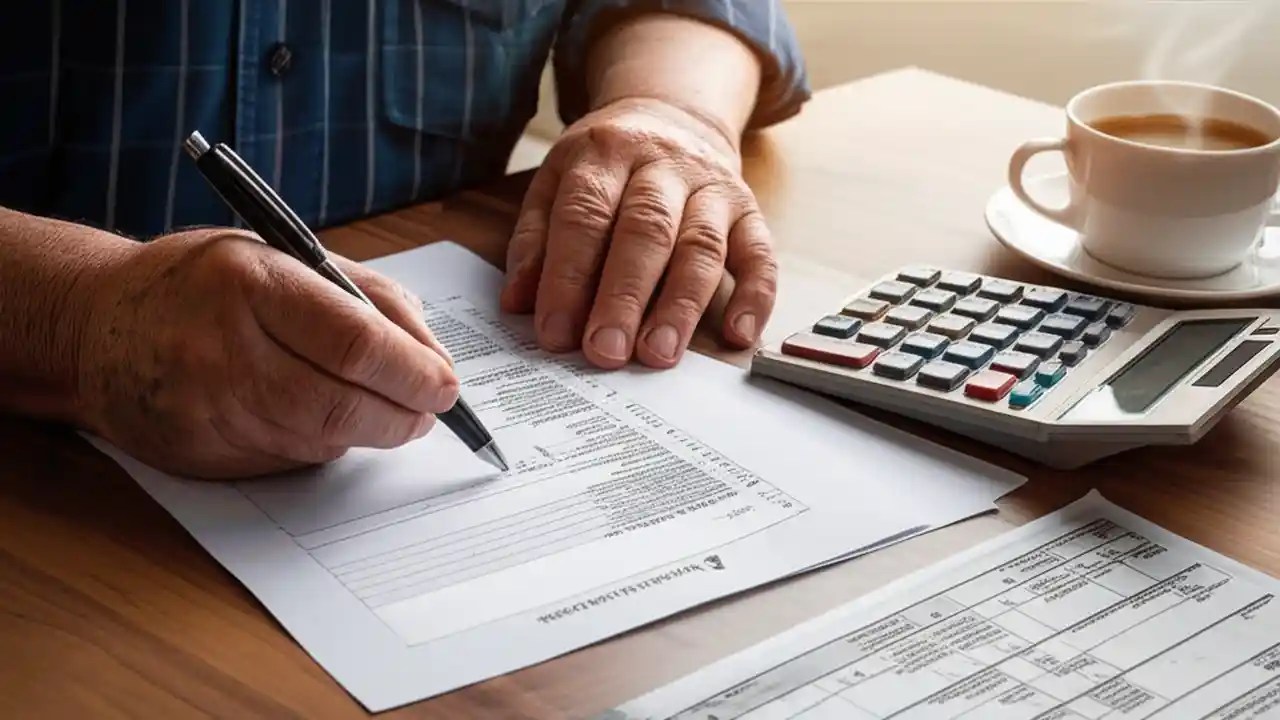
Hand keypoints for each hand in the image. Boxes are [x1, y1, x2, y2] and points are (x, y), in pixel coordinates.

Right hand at [76, 229, 457, 478]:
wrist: (94, 327)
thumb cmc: (203, 283)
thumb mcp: (284, 256)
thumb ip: (367, 297)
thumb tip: (433, 355)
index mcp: (252, 284)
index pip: (356, 344)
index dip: (414, 372)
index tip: (446, 383)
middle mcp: (225, 351)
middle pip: (344, 406)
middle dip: (405, 415)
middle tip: (428, 409)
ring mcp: (209, 411)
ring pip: (323, 440)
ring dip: (370, 430)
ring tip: (381, 406)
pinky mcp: (203, 456)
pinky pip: (290, 459)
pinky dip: (323, 442)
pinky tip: (316, 414)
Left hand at [501, 96, 776, 368]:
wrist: (674, 115)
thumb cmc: (607, 167)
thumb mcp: (557, 181)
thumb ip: (535, 241)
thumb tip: (518, 303)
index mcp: (604, 154)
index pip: (584, 216)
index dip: (567, 277)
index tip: (556, 333)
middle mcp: (663, 164)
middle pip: (646, 231)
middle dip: (623, 297)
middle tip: (606, 351)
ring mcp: (712, 186)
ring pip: (702, 246)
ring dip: (681, 305)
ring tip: (659, 354)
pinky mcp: (749, 210)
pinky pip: (760, 254)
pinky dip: (754, 297)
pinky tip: (737, 336)